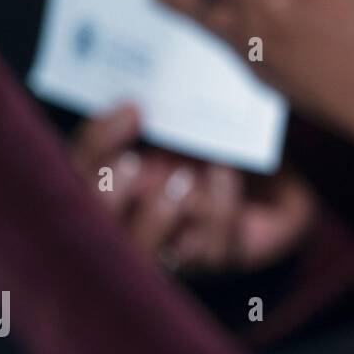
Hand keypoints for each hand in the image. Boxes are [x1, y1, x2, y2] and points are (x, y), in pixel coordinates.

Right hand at [69, 104, 315, 271]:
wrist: (276, 174)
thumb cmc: (220, 141)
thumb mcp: (191, 119)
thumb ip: (164, 113)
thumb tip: (156, 96)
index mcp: (112, 182)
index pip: (78, 171)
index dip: (97, 142)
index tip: (133, 108)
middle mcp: (131, 222)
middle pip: (93, 224)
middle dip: (109, 191)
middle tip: (138, 161)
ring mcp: (169, 248)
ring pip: (142, 251)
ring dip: (161, 211)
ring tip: (186, 174)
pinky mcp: (213, 258)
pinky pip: (207, 246)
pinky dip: (217, 207)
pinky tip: (224, 174)